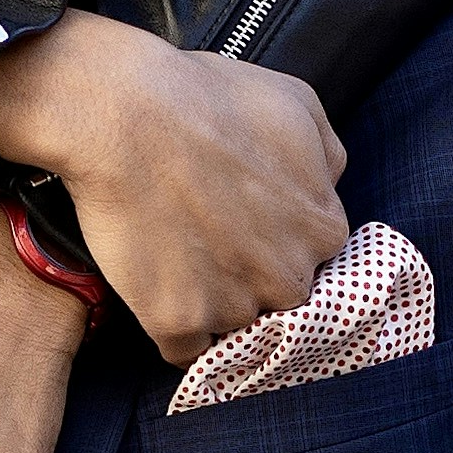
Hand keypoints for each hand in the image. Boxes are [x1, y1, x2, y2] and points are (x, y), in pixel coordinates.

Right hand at [0, 13, 344, 359]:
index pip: (316, 258)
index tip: (250, 225)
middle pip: (280, 299)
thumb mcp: (296, 102)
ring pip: (235, 326)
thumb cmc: (206, 99)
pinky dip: (175, 334)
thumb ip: (328, 156)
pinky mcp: (177, 321)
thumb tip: (327, 189)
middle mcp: (287, 276)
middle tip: (213, 244)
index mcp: (322, 228)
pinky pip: (186, 353)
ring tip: (179, 262)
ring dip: (214, 306)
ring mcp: (233, 304)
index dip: (280, 240)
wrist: (124, 115)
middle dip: (254, 278)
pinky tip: (162, 302)